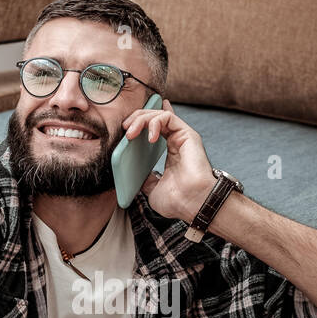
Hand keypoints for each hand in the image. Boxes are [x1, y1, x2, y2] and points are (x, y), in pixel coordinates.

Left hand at [122, 98, 216, 221]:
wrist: (191, 203)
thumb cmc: (178, 201)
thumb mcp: (152, 189)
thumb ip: (145, 178)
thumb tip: (134, 175)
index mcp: (172, 153)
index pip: (158, 128)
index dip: (143, 120)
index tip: (127, 123)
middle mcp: (178, 142)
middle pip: (155, 118)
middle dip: (136, 119)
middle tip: (125, 129)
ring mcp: (182, 137)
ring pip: (159, 114)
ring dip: (141, 119)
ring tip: (131, 133)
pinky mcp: (187, 134)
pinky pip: (168, 117)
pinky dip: (154, 122)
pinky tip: (149, 137)